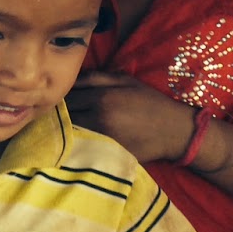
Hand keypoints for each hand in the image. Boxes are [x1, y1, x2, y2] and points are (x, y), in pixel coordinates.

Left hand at [67, 71, 193, 163]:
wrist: (175, 131)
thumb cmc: (149, 102)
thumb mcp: (124, 81)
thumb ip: (94, 77)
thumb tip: (68, 80)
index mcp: (101, 98)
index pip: (65, 98)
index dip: (59, 99)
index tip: (57, 100)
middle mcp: (98, 119)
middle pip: (64, 117)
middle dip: (59, 115)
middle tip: (57, 114)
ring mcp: (101, 139)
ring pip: (70, 134)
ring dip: (64, 130)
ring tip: (64, 127)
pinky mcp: (106, 154)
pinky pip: (81, 148)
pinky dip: (76, 143)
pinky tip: (76, 141)